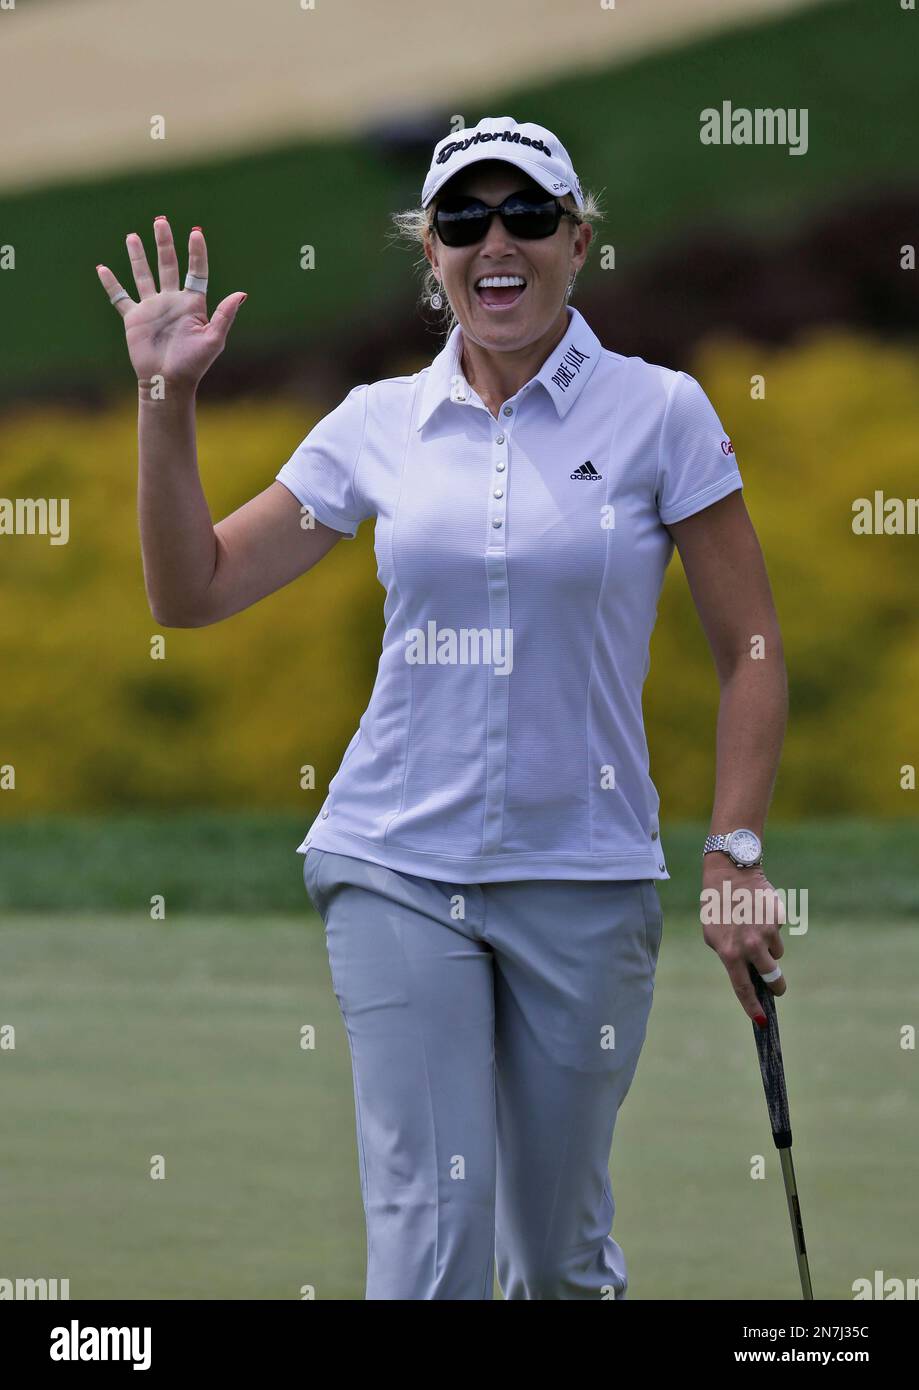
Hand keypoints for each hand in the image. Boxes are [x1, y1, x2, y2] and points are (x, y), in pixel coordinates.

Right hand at [95, 218, 245, 393]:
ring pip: (143, 275)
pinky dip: (111, 284)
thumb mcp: (213, 339)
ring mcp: (152, 308)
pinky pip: (120, 298)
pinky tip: (102, 268)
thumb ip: (225, 315)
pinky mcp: (134, 318)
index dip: (196, 253)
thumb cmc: (193, 364)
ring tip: (133, 236)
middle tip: (160, 221)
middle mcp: (171, 301)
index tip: (195, 233)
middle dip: (164, 243)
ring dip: (138, 256)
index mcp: (192, 304)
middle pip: (167, 265)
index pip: (196, 271)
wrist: (168, 381)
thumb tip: (241, 294)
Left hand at [700, 856, 785, 1026]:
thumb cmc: (717, 907)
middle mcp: (750, 945)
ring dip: (769, 948)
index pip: (743, 988)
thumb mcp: (713, 936)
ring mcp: (767, 932)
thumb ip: (728, 957)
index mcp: (729, 953)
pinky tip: (758, 913)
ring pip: (777, 954)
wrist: (730, 874)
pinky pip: (779, 933)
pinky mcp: (779, 918)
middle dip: (777, 985)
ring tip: (754, 929)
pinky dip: (772, 928)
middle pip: (772, 978)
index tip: (762, 1021)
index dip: (752, 1006)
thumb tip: (746, 976)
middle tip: (777, 986)